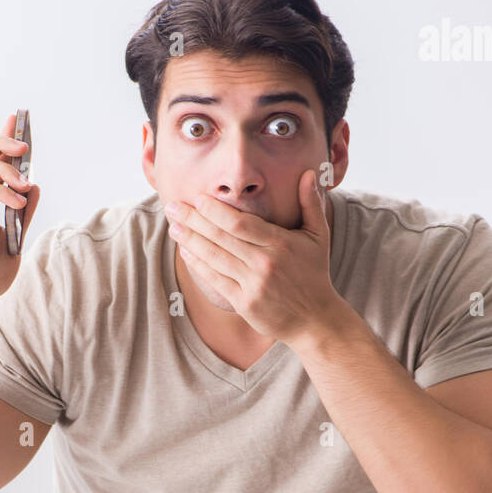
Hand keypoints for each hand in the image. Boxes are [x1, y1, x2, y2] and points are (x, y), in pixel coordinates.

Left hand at [164, 169, 338, 345]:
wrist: (314, 319)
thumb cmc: (314, 274)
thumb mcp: (319, 236)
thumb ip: (311, 204)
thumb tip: (307, 173)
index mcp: (280, 243)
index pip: (240, 223)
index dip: (215, 210)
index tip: (197, 198)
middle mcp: (264, 263)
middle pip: (221, 237)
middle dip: (193, 220)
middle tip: (172, 207)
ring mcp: (253, 284)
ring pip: (214, 257)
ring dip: (190, 240)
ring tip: (173, 227)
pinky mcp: (244, 303)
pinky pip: (215, 280)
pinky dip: (198, 265)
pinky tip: (185, 252)